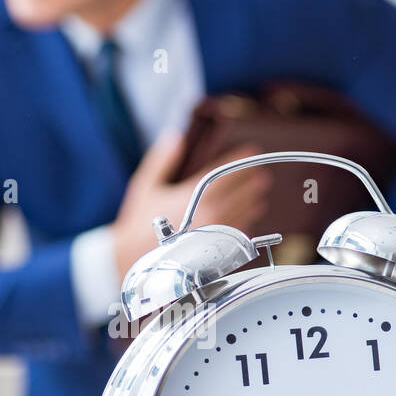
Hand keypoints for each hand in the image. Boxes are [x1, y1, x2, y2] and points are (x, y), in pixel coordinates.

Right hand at [111, 132, 271, 281]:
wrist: (134, 258)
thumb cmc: (138, 223)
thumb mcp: (145, 185)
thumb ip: (162, 160)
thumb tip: (175, 137)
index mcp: (193, 193)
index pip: (225, 172)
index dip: (240, 160)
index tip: (251, 152)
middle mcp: (209, 212)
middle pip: (241, 192)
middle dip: (252, 181)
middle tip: (261, 175)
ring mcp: (216, 231)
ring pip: (243, 213)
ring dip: (253, 202)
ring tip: (259, 196)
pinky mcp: (217, 248)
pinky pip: (237, 233)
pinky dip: (245, 224)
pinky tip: (247, 220)